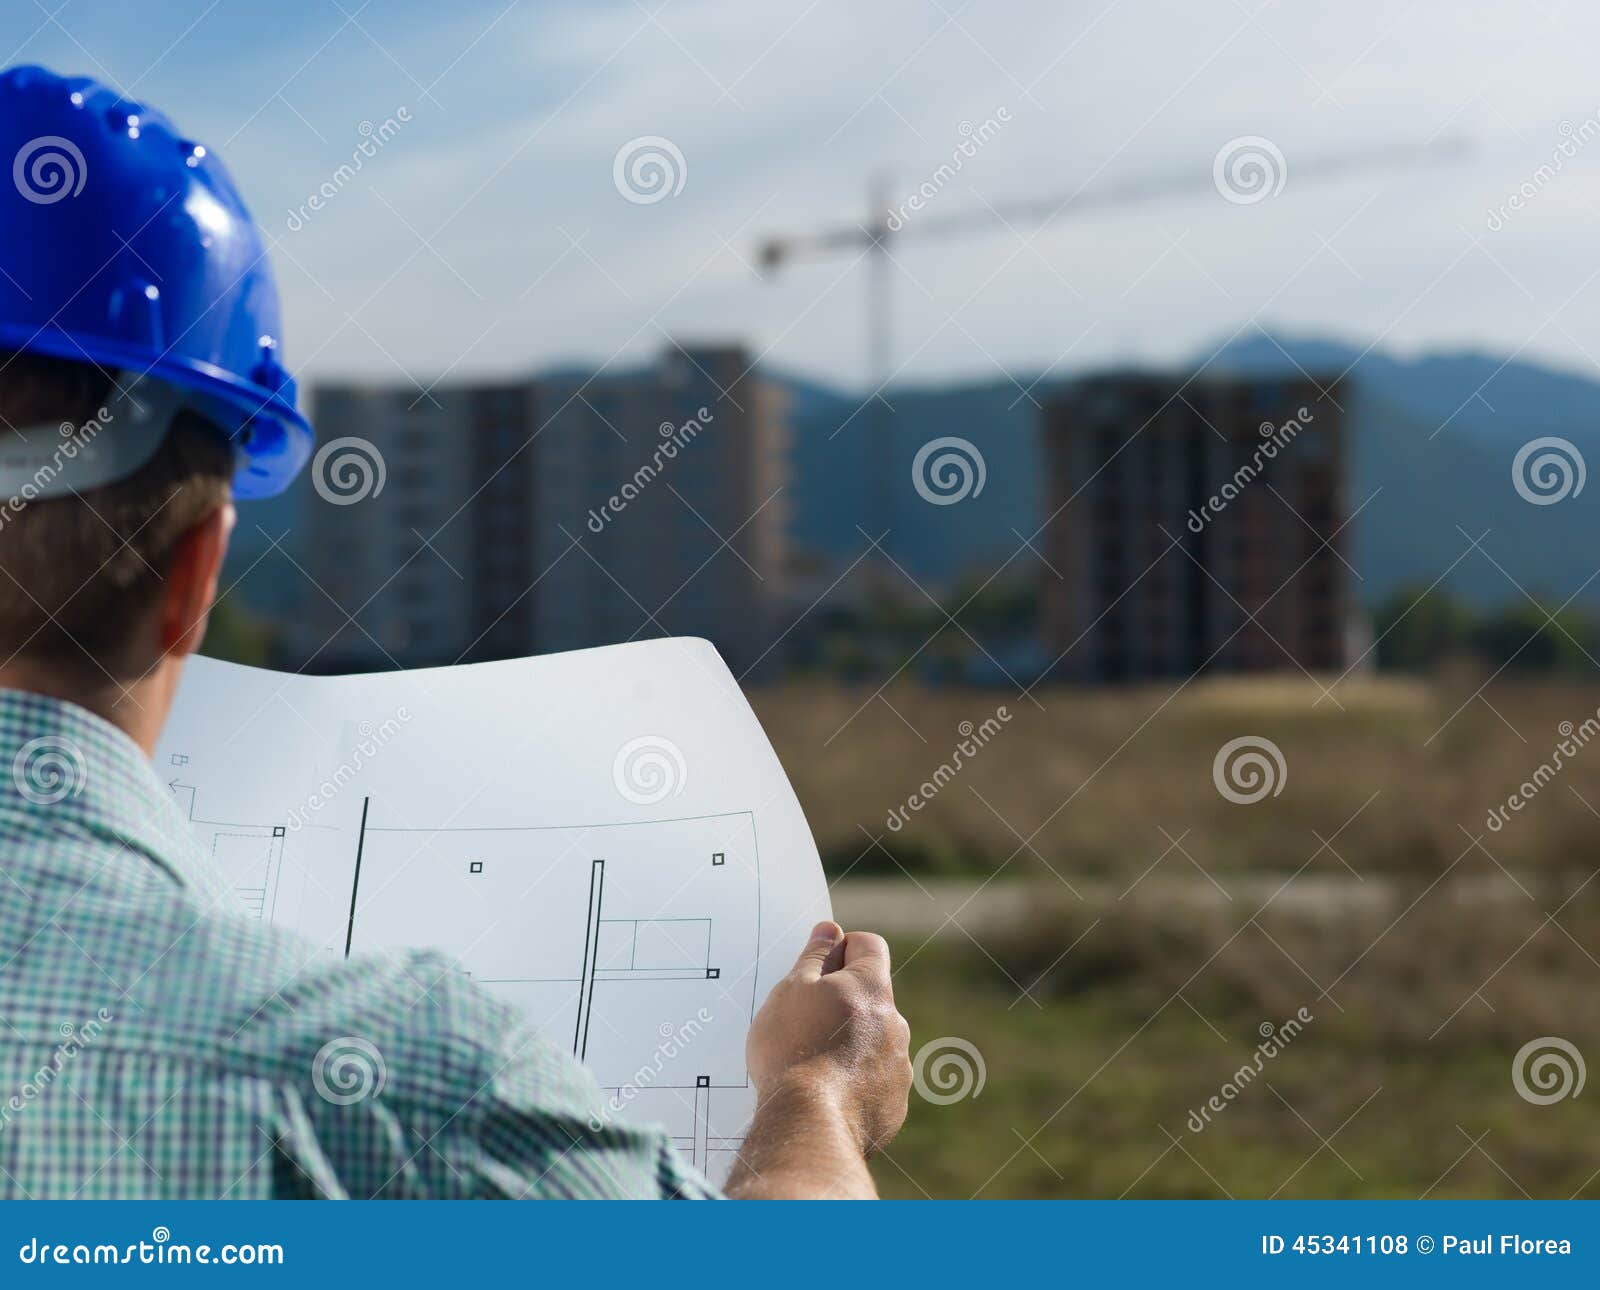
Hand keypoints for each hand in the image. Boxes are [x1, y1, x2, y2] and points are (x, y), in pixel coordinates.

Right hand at [746, 920, 911, 1155]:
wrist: (809, 1125)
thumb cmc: (793, 1050)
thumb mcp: (792, 991)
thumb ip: (815, 957)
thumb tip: (830, 930)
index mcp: (872, 988)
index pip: (869, 945)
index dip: (842, 949)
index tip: (818, 970)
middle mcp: (896, 1023)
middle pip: (871, 997)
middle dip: (843, 1001)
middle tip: (804, 1021)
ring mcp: (899, 1067)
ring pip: (874, 1041)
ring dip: (850, 1043)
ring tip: (811, 1064)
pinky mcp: (895, 1104)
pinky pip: (876, 1081)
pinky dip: (855, 1081)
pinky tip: (826, 1094)